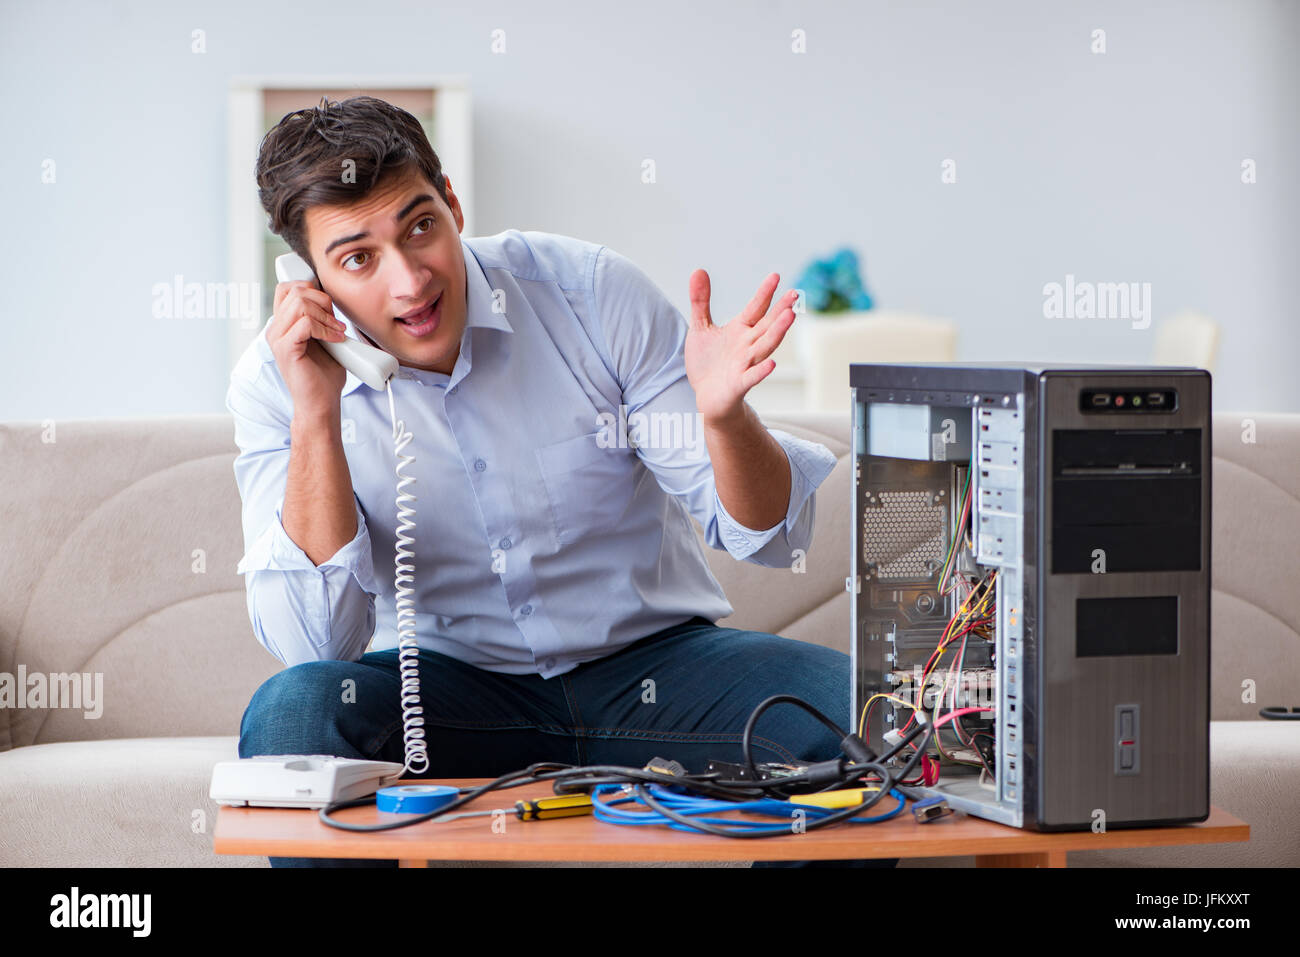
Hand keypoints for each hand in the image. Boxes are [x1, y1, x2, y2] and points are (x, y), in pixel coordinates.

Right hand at [267, 279, 350, 421]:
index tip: (329, 309)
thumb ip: (321, 317)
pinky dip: (325, 329)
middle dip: (322, 301)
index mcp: (282, 324)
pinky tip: (335, 341)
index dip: (311, 290)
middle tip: (336, 322)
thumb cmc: (324, 376)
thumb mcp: (325, 338)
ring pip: (300, 304)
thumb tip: (330, 298)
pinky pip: (305, 324)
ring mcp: (278, 339)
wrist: (320, 404)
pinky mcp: (286, 350)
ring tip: (337, 332)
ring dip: (326, 316)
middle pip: (295, 291)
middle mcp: (276, 329)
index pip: (288, 287)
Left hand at [685, 269, 797, 425]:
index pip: (756, 308)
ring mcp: (745, 364)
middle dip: (780, 310)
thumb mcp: (700, 328)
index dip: (765, 293)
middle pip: (767, 325)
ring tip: (789, 316)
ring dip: (777, 333)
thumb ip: (700, 301)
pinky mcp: (738, 384)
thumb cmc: (707, 363)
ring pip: (765, 347)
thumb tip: (699, 270)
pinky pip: (752, 377)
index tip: (775, 276)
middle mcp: (748, 346)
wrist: (706, 397)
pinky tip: (771, 364)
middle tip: (793, 294)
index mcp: (741, 330)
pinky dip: (761, 372)